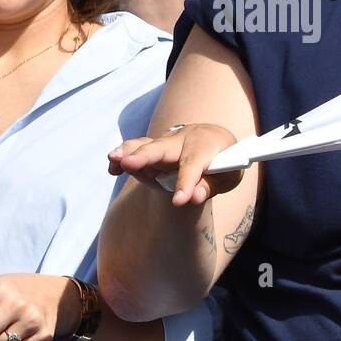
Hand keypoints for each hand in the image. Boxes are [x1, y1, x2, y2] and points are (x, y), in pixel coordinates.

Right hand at [107, 123, 240, 206]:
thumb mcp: (228, 176)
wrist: (217, 140)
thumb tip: (193, 197)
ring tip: (114, 160)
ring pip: (146, 145)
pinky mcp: (154, 148)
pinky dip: (125, 156)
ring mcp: (166, 143)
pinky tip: (113, 168)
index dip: (186, 183)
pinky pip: (138, 149)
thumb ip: (209, 186)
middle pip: (162, 149)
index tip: (179, 201)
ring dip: (129, 153)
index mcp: (205, 147)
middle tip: (128, 164)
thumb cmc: (225, 161)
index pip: (194, 166)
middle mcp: (183, 141)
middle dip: (145, 157)